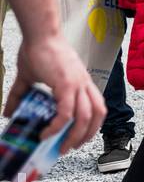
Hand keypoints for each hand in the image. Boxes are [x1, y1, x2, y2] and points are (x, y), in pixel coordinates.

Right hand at [3, 35, 105, 151]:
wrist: (39, 33)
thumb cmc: (37, 50)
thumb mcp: (29, 78)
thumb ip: (19, 96)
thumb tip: (7, 114)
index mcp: (82, 83)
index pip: (97, 108)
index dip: (91, 125)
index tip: (79, 138)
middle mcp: (84, 84)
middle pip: (97, 116)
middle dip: (86, 136)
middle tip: (70, 147)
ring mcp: (78, 84)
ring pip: (85, 117)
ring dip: (75, 136)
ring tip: (62, 147)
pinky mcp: (67, 84)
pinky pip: (67, 111)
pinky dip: (59, 126)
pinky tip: (47, 133)